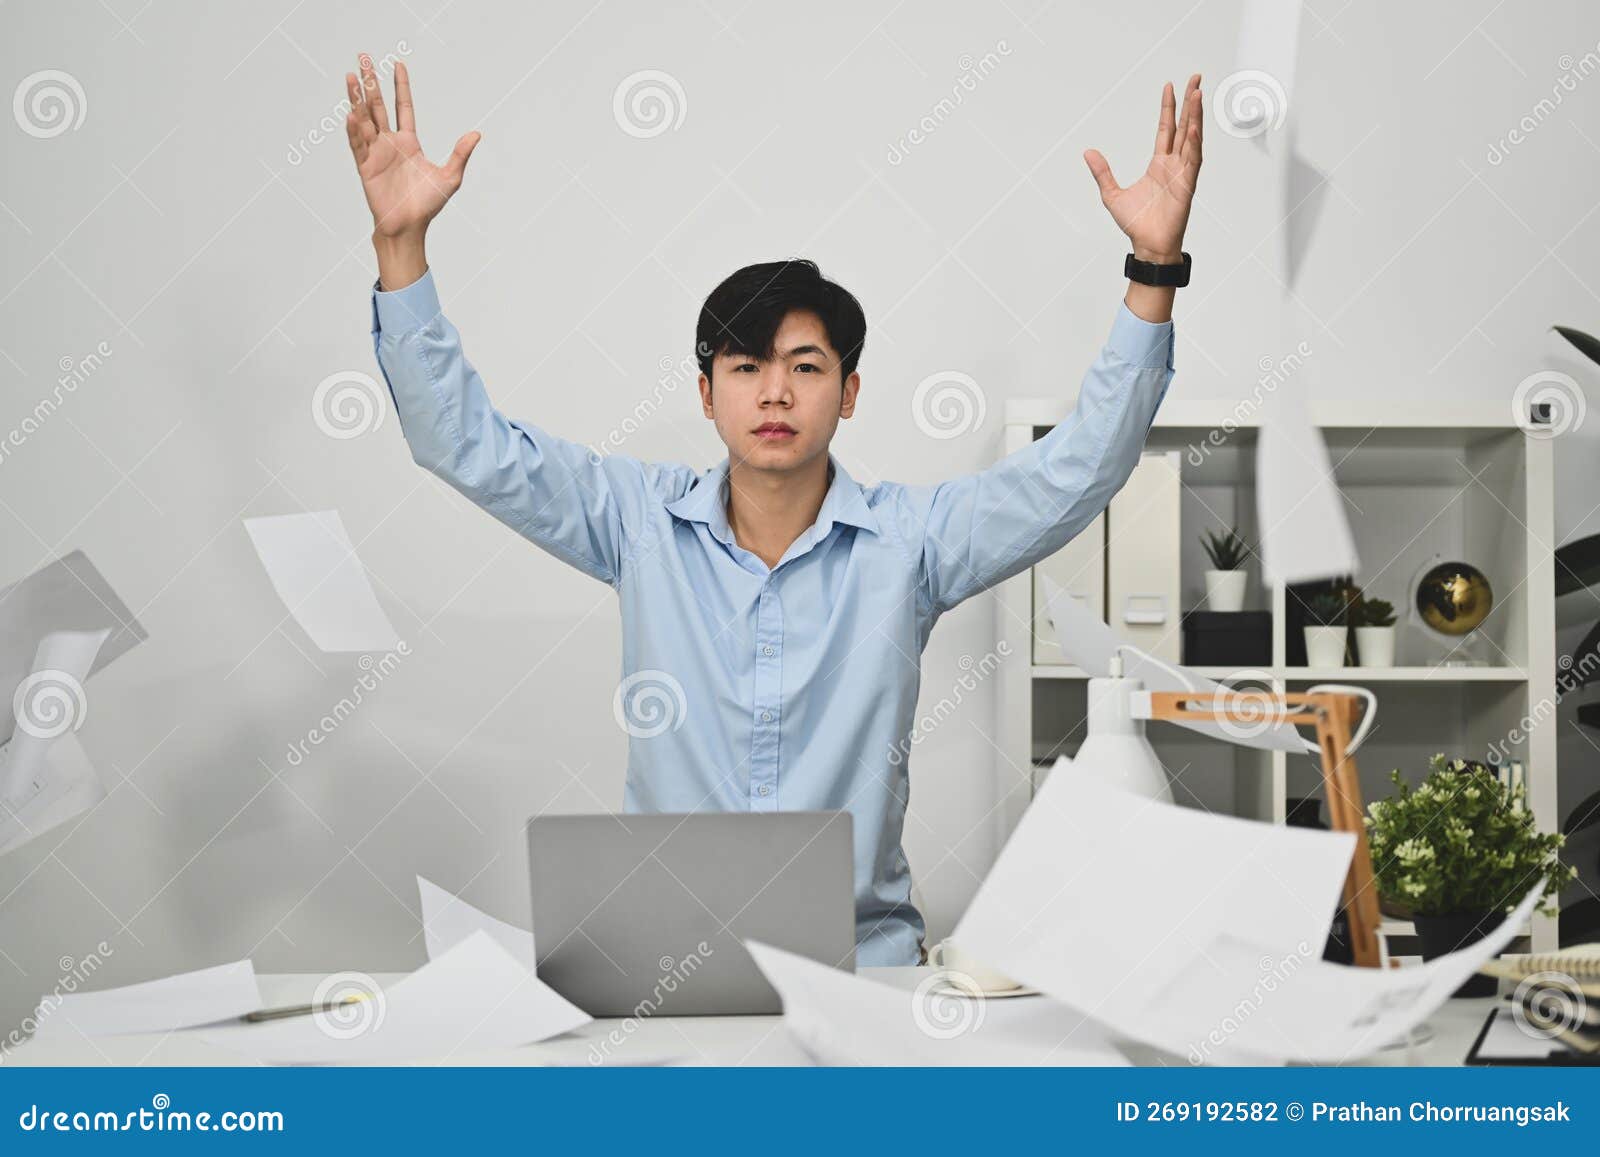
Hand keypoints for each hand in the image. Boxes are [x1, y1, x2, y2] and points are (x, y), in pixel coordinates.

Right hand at [345, 55, 479, 238]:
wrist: (409, 227)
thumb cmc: (427, 205)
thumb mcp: (450, 177)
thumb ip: (460, 154)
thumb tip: (477, 134)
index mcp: (409, 142)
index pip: (403, 107)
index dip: (400, 86)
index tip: (397, 64)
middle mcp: (389, 143)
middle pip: (378, 106)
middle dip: (371, 82)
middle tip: (363, 57)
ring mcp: (375, 153)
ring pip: (363, 119)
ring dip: (356, 97)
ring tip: (350, 76)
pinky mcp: (365, 166)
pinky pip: (357, 144)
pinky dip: (353, 129)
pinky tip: (350, 113)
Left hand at [1084, 75, 1202, 262]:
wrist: (1148, 246)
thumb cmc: (1137, 225)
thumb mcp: (1111, 194)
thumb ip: (1102, 172)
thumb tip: (1088, 153)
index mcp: (1159, 164)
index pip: (1166, 129)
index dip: (1168, 108)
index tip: (1170, 88)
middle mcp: (1173, 164)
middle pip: (1184, 126)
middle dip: (1190, 102)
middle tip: (1195, 78)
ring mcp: (1182, 173)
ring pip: (1192, 137)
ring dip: (1196, 115)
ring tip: (1198, 92)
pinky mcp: (1187, 184)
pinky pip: (1193, 159)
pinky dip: (1195, 142)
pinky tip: (1196, 126)